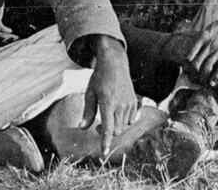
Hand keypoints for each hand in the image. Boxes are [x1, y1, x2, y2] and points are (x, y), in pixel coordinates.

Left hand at [81, 36, 136, 157]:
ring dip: (115, 127)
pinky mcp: (134, 102)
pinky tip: (116, 113)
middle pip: (116, 130)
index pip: (108, 128)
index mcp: (108, 103)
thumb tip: (83, 128)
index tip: (104, 153)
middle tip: (97, 126)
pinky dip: (123, 121)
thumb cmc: (99, 78)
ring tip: (106, 116)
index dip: (106, 142)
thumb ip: (87, 112)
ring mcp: (129, 104)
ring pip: (124, 126)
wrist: (115, 64)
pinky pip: (130, 120)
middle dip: (107, 133)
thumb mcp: (89, 93)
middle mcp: (121, 105)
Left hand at [183, 2, 217, 101]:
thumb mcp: (210, 28)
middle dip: (194, 74)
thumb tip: (197, 47)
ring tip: (204, 83)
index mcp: (203, 37)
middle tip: (195, 80)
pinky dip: (216, 77)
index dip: (187, 66)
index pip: (190, 55)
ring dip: (204, 78)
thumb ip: (203, 38)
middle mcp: (209, 43)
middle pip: (196, 64)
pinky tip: (213, 83)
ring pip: (207, 67)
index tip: (188, 72)